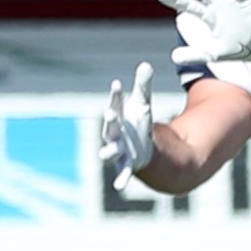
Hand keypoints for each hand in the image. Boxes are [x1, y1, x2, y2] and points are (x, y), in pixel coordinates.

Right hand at [98, 61, 154, 192]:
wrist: (140, 147)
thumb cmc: (136, 123)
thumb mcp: (142, 104)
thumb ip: (143, 86)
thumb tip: (146, 64)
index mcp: (117, 118)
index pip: (116, 104)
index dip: (117, 95)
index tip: (119, 84)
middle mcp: (114, 134)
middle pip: (110, 126)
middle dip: (110, 120)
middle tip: (111, 113)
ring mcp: (118, 150)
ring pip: (110, 151)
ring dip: (108, 151)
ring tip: (104, 153)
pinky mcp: (126, 165)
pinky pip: (122, 172)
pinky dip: (120, 179)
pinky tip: (119, 186)